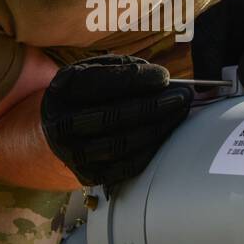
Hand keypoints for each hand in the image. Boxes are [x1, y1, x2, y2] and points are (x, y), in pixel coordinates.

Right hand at [40, 55, 193, 186]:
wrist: (62, 131)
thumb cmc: (87, 94)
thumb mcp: (94, 70)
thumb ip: (123, 68)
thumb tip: (160, 79)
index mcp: (62, 90)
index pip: (99, 83)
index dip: (134, 80)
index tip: (163, 76)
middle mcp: (61, 124)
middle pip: (112, 116)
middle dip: (153, 106)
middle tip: (182, 96)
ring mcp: (73, 153)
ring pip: (121, 144)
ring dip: (156, 128)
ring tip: (179, 112)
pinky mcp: (88, 175)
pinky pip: (125, 166)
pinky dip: (150, 150)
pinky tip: (166, 133)